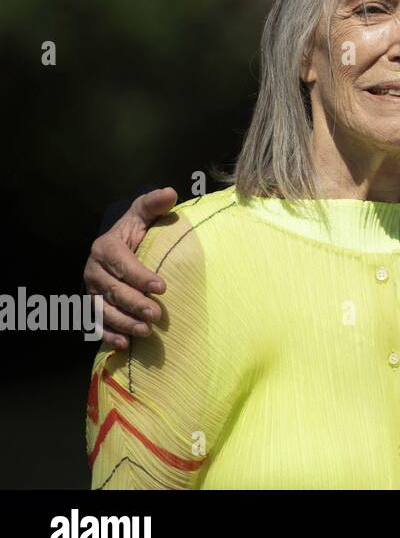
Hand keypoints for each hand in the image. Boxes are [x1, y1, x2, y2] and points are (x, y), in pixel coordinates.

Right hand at [84, 188, 177, 348]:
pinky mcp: (91, 305)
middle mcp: (93, 270)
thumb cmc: (136, 229)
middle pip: (112, 290)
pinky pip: (95, 323)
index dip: (140, 276)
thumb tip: (170, 193)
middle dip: (134, 304)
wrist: (119, 245)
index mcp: (105, 247)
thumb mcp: (143, 214)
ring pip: (103, 310)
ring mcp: (90, 290)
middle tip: (156, 316)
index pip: (122, 263)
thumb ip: (154, 204)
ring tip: (145, 332)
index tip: (162, 288)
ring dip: (123, 323)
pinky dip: (107, 334)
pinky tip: (123, 344)